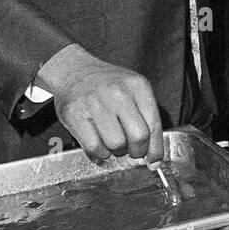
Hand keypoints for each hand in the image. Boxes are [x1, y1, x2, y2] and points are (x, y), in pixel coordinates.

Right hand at [35, 44, 163, 162]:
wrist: (73, 71)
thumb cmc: (106, 85)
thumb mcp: (133, 90)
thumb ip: (147, 119)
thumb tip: (154, 158)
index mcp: (137, 85)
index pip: (154, 125)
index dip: (155, 148)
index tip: (153, 158)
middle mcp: (117, 92)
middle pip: (138, 137)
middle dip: (137, 151)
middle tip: (130, 149)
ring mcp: (95, 103)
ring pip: (116, 145)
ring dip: (115, 151)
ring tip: (111, 141)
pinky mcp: (75, 114)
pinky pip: (94, 147)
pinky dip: (98, 153)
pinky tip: (98, 146)